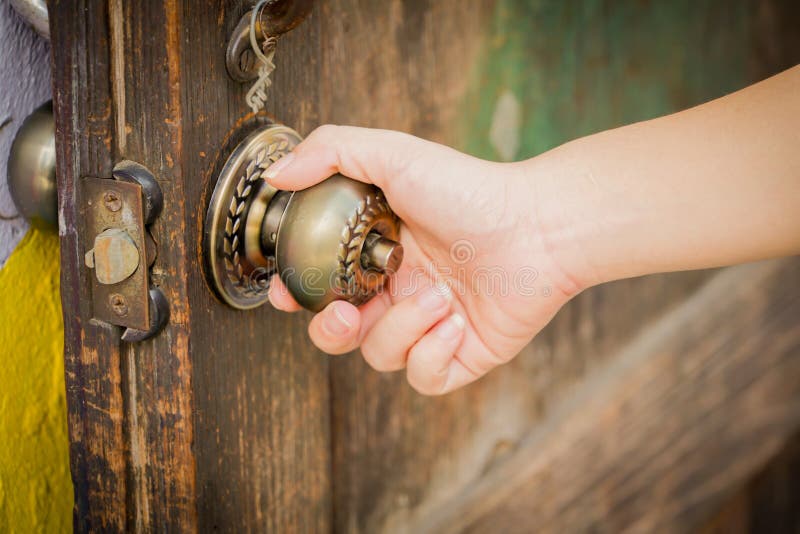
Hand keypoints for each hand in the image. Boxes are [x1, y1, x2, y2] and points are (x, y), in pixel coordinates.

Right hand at [265, 125, 584, 394]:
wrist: (539, 226)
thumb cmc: (470, 189)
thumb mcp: (394, 155)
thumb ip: (330, 153)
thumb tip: (277, 175)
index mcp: (376, 254)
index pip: (322, 285)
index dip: (298, 295)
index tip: (286, 292)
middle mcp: (399, 292)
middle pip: (340, 333)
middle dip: (330, 331)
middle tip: (347, 313)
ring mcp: (429, 326)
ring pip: (380, 355)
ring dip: (403, 329)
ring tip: (441, 297)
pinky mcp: (461, 356)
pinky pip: (424, 378)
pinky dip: (432, 354)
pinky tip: (457, 321)